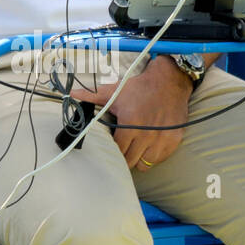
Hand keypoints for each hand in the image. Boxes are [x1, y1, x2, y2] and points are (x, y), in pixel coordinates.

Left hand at [71, 57, 191, 170]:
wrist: (169, 81)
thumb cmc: (139, 87)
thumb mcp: (114, 91)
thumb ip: (92, 96)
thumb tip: (70, 94)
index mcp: (130, 123)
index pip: (117, 150)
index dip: (113, 149)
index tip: (113, 145)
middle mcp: (146, 134)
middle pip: (130, 161)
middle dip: (124, 156)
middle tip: (124, 148)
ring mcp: (162, 139)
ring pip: (145, 164)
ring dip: (139, 158)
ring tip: (137, 148)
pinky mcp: (174, 140)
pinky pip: (159, 159)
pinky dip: (153, 156)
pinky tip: (150, 145)